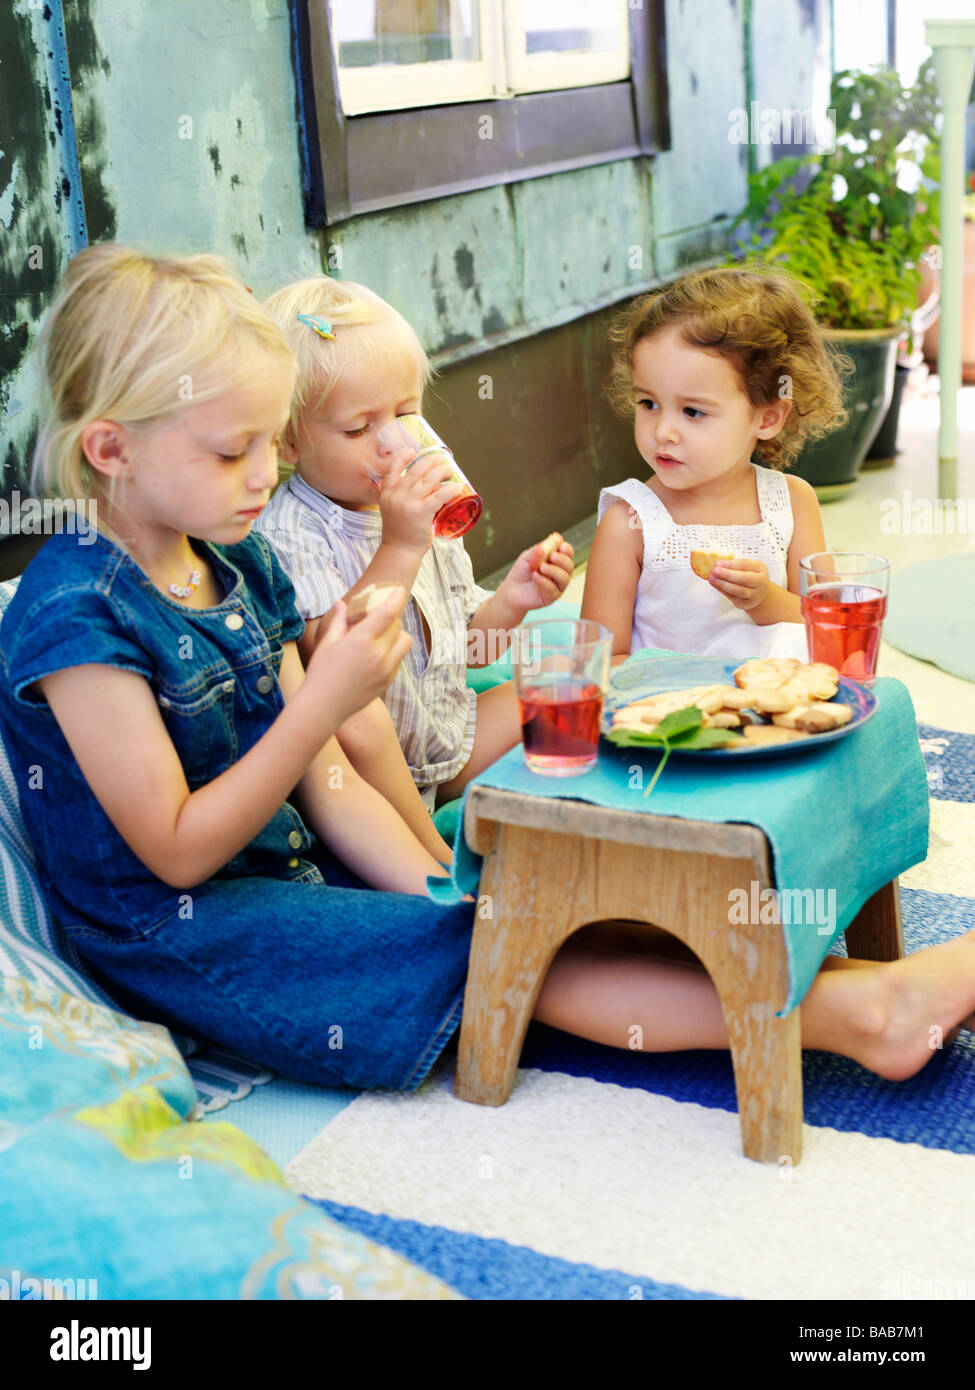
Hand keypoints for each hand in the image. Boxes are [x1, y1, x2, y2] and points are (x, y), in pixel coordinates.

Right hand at [304, 586, 412, 724]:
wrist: (323, 708)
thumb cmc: (320, 673)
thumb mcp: (327, 643)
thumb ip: (339, 621)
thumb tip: (341, 603)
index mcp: (361, 640)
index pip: (388, 613)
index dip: (396, 598)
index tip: (400, 589)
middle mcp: (378, 654)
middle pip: (397, 626)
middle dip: (391, 618)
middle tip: (380, 617)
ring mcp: (385, 670)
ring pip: (404, 643)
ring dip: (397, 635)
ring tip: (382, 637)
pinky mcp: (387, 682)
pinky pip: (399, 660)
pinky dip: (393, 652)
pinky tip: (377, 655)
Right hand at [376, 449, 464, 553]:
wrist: (400, 551)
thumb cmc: (400, 532)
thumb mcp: (392, 509)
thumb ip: (400, 497)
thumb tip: (422, 487)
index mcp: (387, 493)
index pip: (393, 468)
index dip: (403, 457)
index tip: (414, 452)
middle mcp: (396, 495)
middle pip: (415, 471)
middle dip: (430, 461)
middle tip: (441, 459)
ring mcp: (408, 503)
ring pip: (429, 480)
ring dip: (442, 471)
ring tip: (450, 470)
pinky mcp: (421, 512)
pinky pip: (439, 496)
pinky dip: (450, 490)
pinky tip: (457, 487)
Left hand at [497, 535, 574, 617]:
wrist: (511, 590)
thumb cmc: (521, 572)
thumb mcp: (528, 556)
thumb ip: (541, 548)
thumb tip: (556, 537)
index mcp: (556, 562)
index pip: (568, 554)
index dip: (567, 549)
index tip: (560, 546)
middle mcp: (560, 574)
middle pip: (569, 566)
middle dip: (562, 559)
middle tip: (551, 556)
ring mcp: (557, 586)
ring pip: (564, 578)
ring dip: (553, 570)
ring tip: (541, 567)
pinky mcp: (551, 597)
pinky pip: (553, 589)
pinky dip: (545, 581)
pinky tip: (535, 576)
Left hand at [709, 557, 769, 611]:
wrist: (759, 593)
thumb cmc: (749, 575)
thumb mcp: (746, 567)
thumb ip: (734, 565)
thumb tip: (717, 564)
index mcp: (760, 569)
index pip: (745, 565)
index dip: (731, 564)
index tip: (718, 563)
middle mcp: (761, 582)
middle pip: (744, 578)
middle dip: (728, 574)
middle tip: (714, 571)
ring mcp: (754, 594)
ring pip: (738, 590)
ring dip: (723, 584)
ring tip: (712, 578)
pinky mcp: (746, 603)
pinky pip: (732, 597)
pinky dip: (722, 590)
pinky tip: (715, 584)